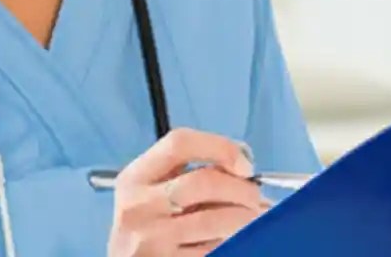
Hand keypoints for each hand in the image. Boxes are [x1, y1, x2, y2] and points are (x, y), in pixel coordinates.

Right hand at [107, 128, 268, 255]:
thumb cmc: (148, 229)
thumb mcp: (154, 194)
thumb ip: (190, 173)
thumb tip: (243, 164)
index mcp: (134, 178)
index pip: (180, 144)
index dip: (220, 147)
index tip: (245, 165)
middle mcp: (138, 207)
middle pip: (204, 181)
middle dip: (242, 188)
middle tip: (255, 198)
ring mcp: (152, 241)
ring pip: (217, 220)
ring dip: (245, 218)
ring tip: (251, 220)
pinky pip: (215, 249)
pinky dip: (234, 243)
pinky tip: (234, 240)